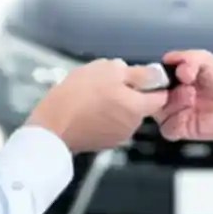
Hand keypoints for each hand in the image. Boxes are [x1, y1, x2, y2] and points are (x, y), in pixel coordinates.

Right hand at [25, 59, 167, 152]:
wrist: (51, 127)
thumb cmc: (77, 97)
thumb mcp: (109, 71)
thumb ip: (137, 73)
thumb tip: (154, 74)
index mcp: (137, 107)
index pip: (161, 97)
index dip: (152, 84)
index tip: (138, 76)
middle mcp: (132, 125)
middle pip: (139, 104)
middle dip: (128, 92)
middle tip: (106, 82)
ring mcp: (117, 136)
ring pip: (123, 114)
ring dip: (113, 104)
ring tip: (91, 95)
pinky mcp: (101, 143)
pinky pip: (108, 124)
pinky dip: (102, 116)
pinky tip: (85, 108)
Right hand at [155, 49, 212, 140]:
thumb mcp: (208, 60)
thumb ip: (189, 58)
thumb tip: (171, 62)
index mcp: (175, 77)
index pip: (153, 77)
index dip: (153, 77)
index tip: (162, 74)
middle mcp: (173, 94)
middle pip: (151, 95)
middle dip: (161, 91)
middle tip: (179, 86)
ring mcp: (177, 111)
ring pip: (157, 112)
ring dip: (171, 104)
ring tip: (190, 97)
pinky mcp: (184, 128)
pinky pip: (168, 129)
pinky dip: (174, 122)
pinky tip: (188, 113)